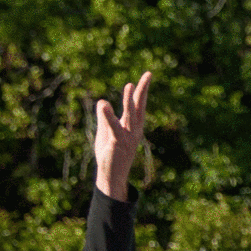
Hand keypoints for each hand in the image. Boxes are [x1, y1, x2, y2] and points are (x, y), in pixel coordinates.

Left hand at [91, 70, 150, 197]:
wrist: (112, 176)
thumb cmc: (110, 154)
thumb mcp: (106, 131)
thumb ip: (105, 117)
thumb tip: (102, 101)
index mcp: (133, 126)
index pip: (139, 105)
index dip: (142, 90)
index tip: (148, 75)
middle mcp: (134, 130)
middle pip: (139, 107)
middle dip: (143, 91)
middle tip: (148, 75)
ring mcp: (127, 137)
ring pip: (129, 116)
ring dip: (129, 101)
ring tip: (129, 85)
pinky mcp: (116, 143)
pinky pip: (112, 127)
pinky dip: (108, 116)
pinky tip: (103, 104)